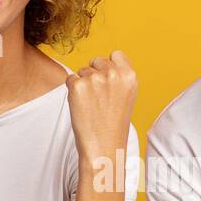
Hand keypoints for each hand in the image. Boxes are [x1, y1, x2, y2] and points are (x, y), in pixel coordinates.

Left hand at [66, 50, 137, 167]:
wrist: (103, 147)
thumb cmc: (114, 125)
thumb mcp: (127, 96)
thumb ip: (119, 76)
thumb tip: (104, 61)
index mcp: (129, 75)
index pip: (116, 54)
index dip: (109, 67)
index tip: (109, 83)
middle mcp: (113, 73)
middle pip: (96, 60)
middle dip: (94, 74)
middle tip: (99, 99)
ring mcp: (95, 79)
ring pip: (82, 71)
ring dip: (83, 85)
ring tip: (92, 106)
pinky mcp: (77, 86)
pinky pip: (70, 79)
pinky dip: (72, 91)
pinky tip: (82, 106)